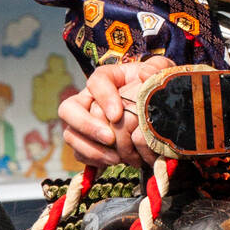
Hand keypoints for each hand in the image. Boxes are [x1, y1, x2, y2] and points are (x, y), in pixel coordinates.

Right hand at [58, 56, 173, 169]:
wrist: (157, 112)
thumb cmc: (155, 90)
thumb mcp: (161, 74)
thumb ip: (157, 67)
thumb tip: (145, 73)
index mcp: (105, 79)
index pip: (95, 82)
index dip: (103, 98)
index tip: (118, 115)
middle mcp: (88, 100)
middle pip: (68, 109)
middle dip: (87, 126)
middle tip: (111, 138)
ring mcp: (83, 123)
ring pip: (70, 135)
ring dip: (91, 149)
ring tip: (116, 157)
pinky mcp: (86, 143)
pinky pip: (79, 153)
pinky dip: (94, 161)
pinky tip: (114, 162)